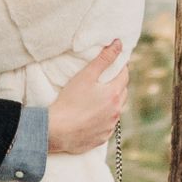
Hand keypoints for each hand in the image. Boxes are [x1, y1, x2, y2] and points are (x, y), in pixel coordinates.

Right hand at [49, 40, 128, 154]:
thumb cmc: (70, 100)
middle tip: (105, 80)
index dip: (121, 68)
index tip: (115, 64)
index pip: (124, 76)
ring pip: (116, 111)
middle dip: (117, 85)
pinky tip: (92, 116)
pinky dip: (103, 119)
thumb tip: (118, 44)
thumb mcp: (86, 75)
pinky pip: (107, 126)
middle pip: (122, 94)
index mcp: (114, 94)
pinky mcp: (102, 138)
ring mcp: (109, 127)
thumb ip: (103, 59)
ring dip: (111, 103)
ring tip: (97, 98)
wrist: (57, 130)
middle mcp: (116, 112)